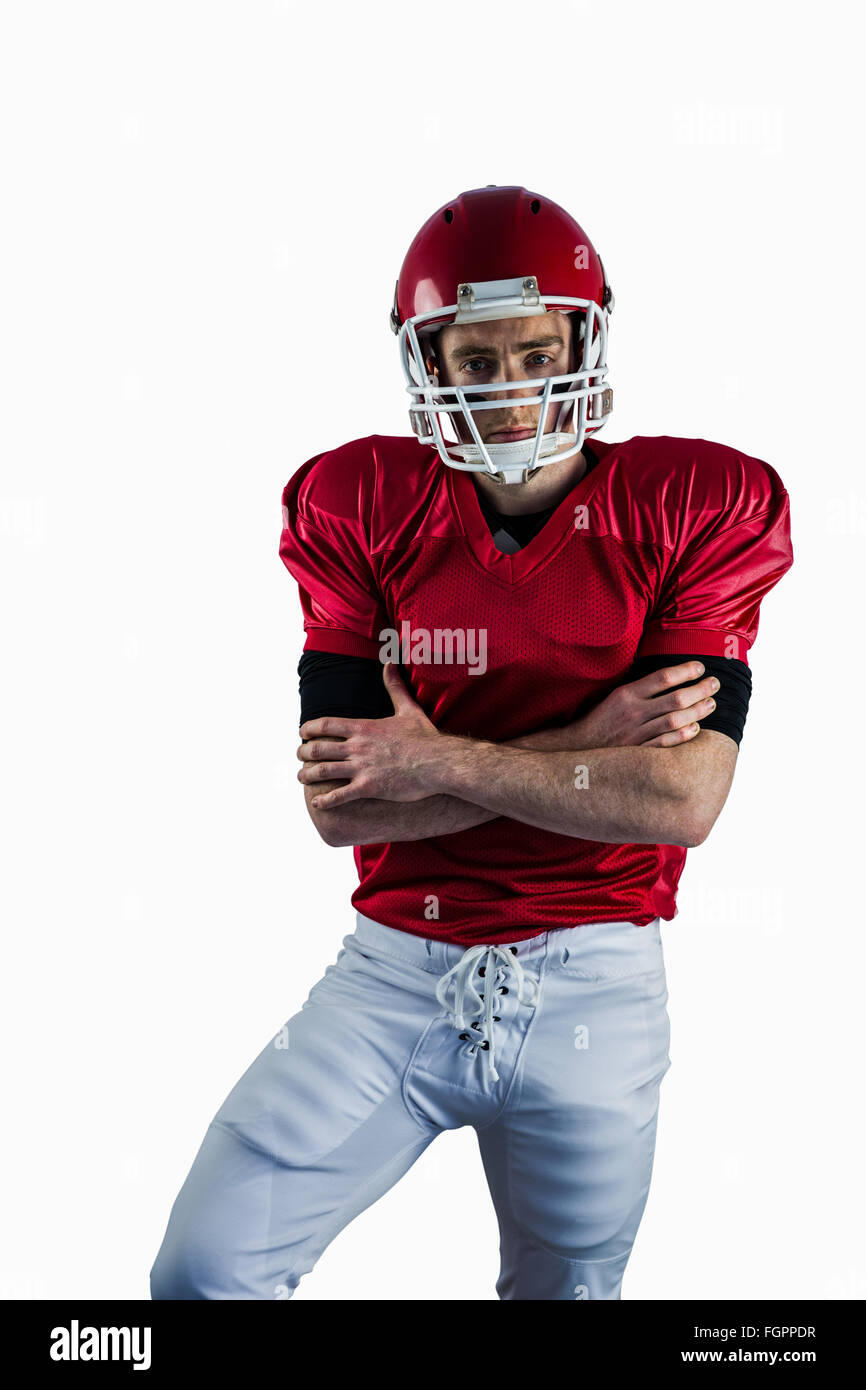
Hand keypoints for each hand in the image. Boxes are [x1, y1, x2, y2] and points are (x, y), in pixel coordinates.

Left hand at [297, 662, 443, 808]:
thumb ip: (395, 687)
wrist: (439, 762)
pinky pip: (339, 795)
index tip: (303, 733)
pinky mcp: (369, 787)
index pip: (326, 725)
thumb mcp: (408, 709)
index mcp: (364, 727)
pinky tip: (317, 803)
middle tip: (300, 756)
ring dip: (307, 775)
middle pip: (318, 748)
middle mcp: (358, 746)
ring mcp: (362, 767)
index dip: (309, 729)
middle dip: (304, 752)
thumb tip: (390, 664)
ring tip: (302, 777)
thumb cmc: (425, 738)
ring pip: (323, 771)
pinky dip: (325, 800)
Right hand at [564, 661, 720, 748]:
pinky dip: (684, 735)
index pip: (663, 677)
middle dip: (700, 689)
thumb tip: (668, 676)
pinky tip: (696, 728)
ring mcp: (637, 733)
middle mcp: (634, 712)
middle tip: (715, 684)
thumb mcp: (613, 696)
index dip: (686, 671)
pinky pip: (667, 743)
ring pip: (676, 720)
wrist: (577, 747)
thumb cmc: (598, 719)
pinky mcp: (639, 751)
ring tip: (711, 703)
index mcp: (626, 694)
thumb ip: (638, 688)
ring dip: (698, 711)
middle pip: (676, 698)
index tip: (700, 667)